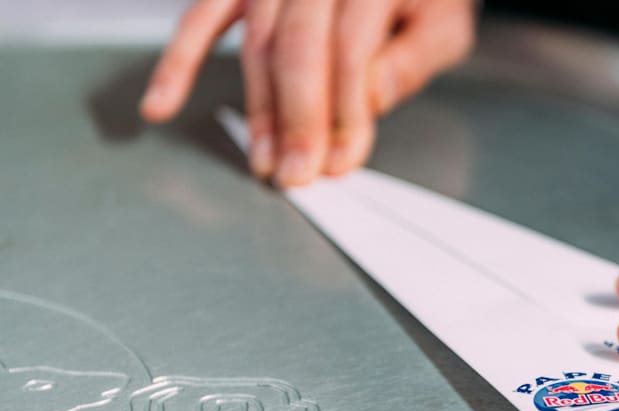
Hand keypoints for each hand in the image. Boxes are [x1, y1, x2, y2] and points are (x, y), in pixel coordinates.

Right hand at [139, 0, 475, 185]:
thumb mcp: (444, 23)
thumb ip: (412, 59)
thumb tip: (367, 100)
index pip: (350, 49)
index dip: (344, 112)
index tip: (341, 162)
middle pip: (297, 46)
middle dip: (296, 119)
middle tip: (295, 175)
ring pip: (256, 40)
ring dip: (257, 107)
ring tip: (262, 162)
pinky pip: (203, 16)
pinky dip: (178, 60)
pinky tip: (162, 104)